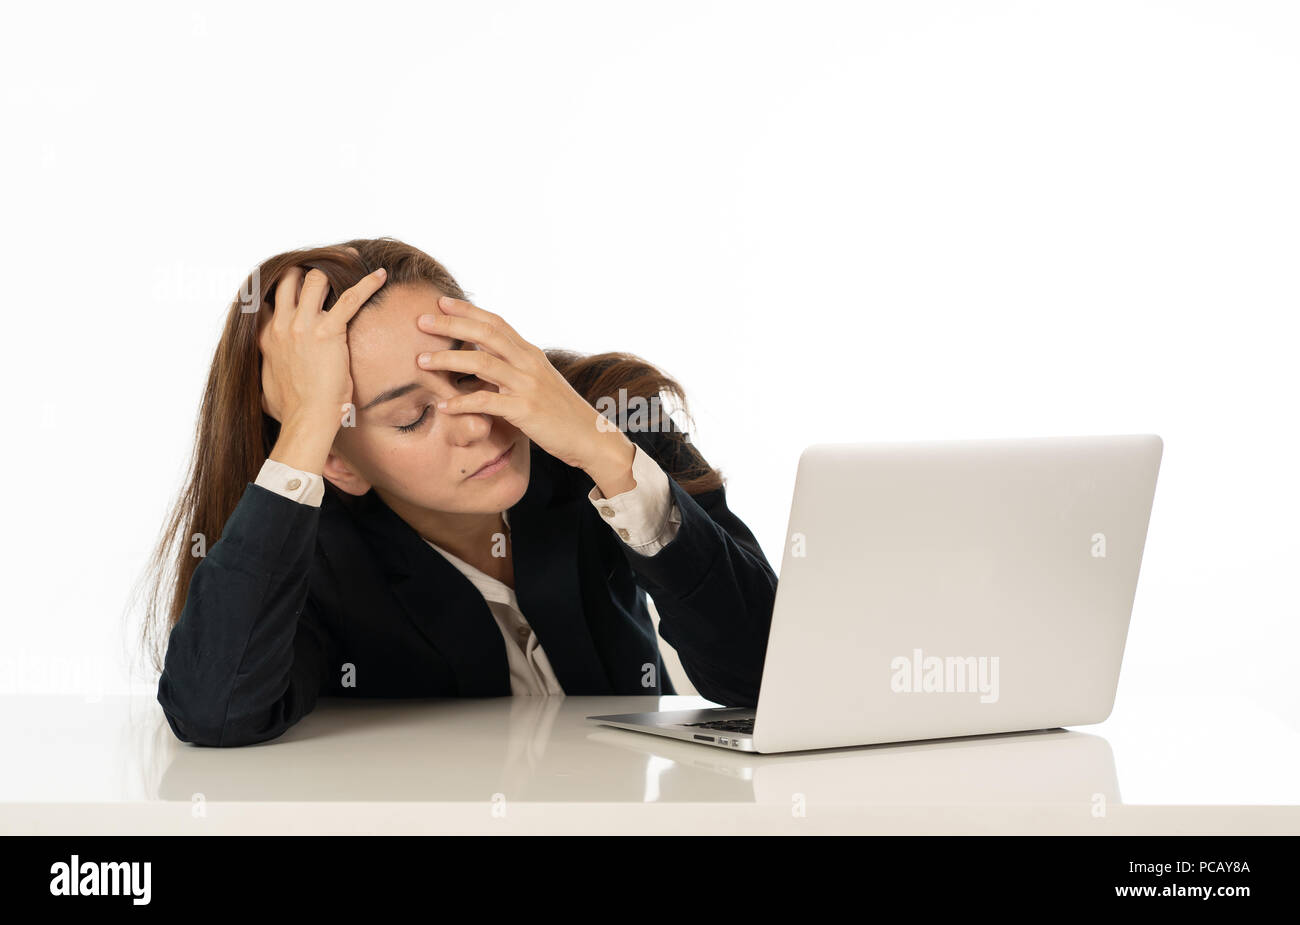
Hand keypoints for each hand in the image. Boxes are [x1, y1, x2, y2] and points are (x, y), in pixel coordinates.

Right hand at [259, 263, 386, 427]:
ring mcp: (302, 326)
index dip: (286, 289)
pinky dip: (367, 284)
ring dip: (334, 272)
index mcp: (266, 336)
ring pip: (315, 279)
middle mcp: (281, 325)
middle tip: (328, 266)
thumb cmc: (291, 412)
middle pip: (290, 279)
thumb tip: (268, 379)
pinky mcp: (328, 331)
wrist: (307, 421)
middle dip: (308, 270)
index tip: (300, 285)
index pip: (270, 298)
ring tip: (351, 266)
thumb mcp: (266, 387)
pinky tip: (380, 275)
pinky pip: (350, 297)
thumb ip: (267, 371)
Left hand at [416, 296, 636, 490]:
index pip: (496, 322)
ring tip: (421, 361)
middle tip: (420, 320)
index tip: (441, 301)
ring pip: (481, 363)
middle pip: (485, 334)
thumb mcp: (538, 382)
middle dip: (450, 324)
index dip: (468, 310)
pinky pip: (487, 402)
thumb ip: (514, 369)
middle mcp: (529, 362)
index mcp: (531, 353)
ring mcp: (528, 385)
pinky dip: (462, 403)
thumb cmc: (561, 413)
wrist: (592, 437)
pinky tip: (443, 406)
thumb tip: (484, 361)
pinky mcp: (526, 410)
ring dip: (448, 359)